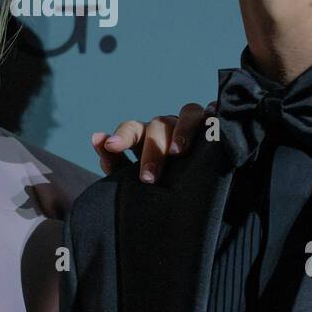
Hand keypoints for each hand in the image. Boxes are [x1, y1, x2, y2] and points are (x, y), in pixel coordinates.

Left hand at [91, 103, 208, 182]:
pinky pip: (215, 118)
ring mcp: (192, 125)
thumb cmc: (158, 184)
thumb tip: (96, 137)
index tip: (110, 146)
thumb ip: (114, 162)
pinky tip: (214, 119)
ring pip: (187, 114)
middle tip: (149, 178)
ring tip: (177, 152)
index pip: (131, 129)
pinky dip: (214, 118)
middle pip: (158, 126)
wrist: (191, 197)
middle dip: (152, 151)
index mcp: (145, 136)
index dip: (121, 136)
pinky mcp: (215, 128)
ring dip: (181, 132)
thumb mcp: (133, 177)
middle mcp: (168, 127)